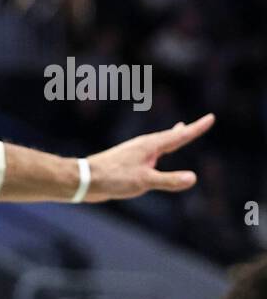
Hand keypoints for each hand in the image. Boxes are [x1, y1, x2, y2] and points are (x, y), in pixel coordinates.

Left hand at [85, 113, 214, 200]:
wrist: (86, 179)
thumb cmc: (113, 178)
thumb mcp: (144, 181)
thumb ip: (169, 180)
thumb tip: (193, 178)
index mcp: (150, 146)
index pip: (179, 136)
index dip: (197, 128)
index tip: (211, 117)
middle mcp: (144, 146)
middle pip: (170, 136)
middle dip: (187, 130)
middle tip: (200, 122)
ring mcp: (136, 152)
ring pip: (160, 143)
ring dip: (173, 136)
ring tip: (180, 129)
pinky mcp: (129, 161)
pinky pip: (152, 152)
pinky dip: (162, 149)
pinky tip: (157, 156)